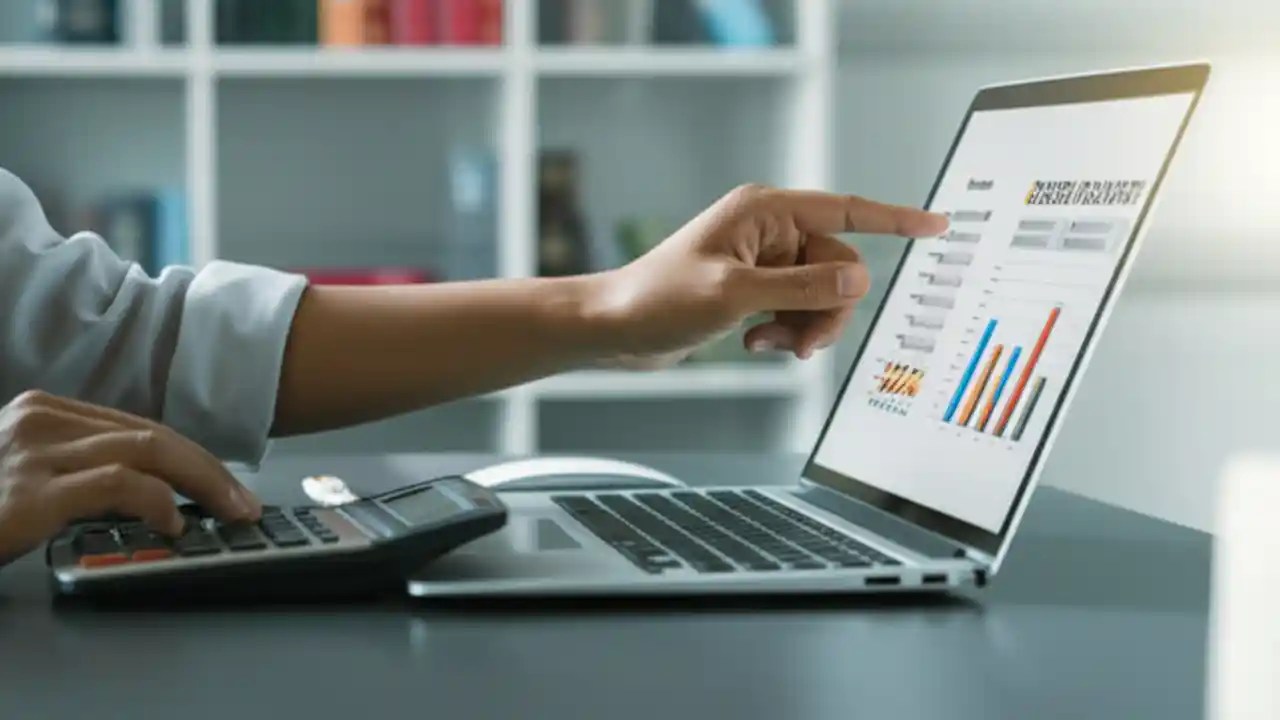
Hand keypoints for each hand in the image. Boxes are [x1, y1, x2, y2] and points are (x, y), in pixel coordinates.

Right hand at [0, 391, 261, 563]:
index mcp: (41, 410)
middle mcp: (39, 418)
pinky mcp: (30, 491)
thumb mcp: (27, 480)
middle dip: (209, 468)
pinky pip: (119, 485)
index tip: (224, 482)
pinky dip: (160, 501)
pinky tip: (176, 523)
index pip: (138, 427)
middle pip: (151, 434)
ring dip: (203, 482)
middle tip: (245, 502)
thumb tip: (151, 491)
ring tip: (231, 511)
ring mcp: (33, 451)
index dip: (190, 455)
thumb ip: (75, 472)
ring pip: (147, 450)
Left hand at [591, 184, 948, 367]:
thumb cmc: (658, 299)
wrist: (615, 327)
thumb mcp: (735, 296)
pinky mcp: (756, 290)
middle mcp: (770, 230)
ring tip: (769, 344)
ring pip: (823, 296)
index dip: (895, 219)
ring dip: (805, 326)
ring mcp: (764, 262)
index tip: (937, 225)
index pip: (846, 211)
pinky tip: (754, 343)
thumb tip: (858, 283)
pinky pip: (800, 310)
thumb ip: (802, 289)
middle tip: (801, 343)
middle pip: (840, 269)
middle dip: (827, 310)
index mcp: (766, 211)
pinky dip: (786, 332)